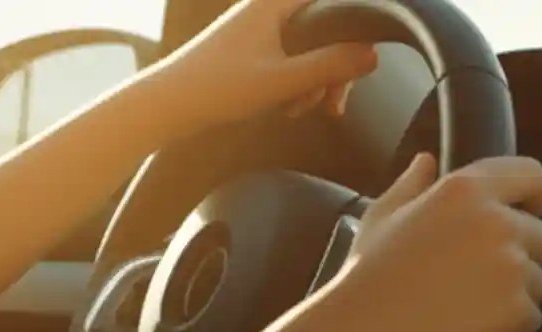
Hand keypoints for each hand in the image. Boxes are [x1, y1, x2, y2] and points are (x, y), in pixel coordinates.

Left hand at [163, 0, 378, 126]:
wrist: (167, 106)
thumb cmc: (217, 88)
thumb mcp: (282, 81)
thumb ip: (329, 66)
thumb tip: (374, 55)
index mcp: (273, 3)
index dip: (353, 15)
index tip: (371, 34)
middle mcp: (266, 9)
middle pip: (323, 27)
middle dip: (334, 65)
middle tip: (337, 101)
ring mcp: (258, 30)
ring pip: (308, 48)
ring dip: (315, 80)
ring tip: (304, 110)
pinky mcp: (252, 51)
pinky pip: (291, 61)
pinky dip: (298, 84)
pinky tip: (290, 109)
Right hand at [322, 153, 541, 331]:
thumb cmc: (366, 274)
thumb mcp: (382, 216)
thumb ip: (412, 184)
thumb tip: (426, 160)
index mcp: (466, 189)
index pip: (532, 175)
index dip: (535, 195)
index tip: (530, 211)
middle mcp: (498, 221)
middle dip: (523, 255)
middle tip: (481, 277)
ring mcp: (512, 268)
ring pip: (540, 280)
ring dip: (517, 293)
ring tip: (470, 305)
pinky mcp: (518, 311)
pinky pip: (532, 315)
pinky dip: (510, 326)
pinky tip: (471, 328)